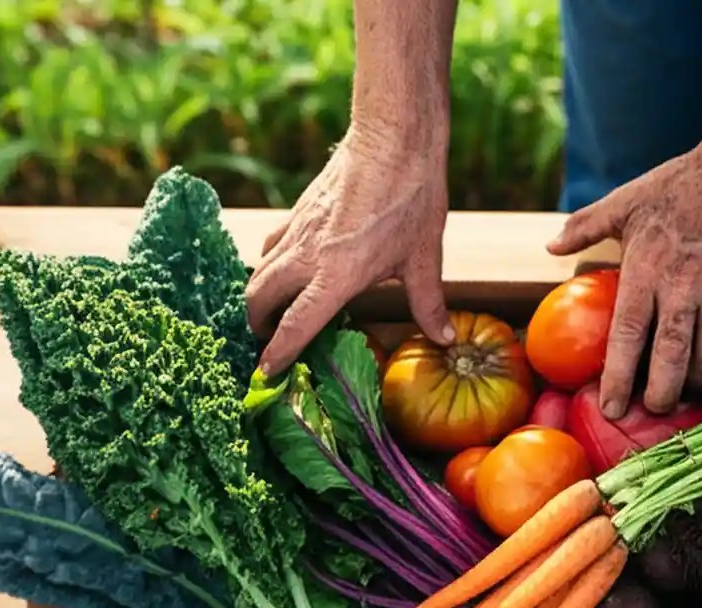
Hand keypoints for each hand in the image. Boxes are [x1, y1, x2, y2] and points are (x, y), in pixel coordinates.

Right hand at [246, 126, 453, 373]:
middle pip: (260, 298)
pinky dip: (269, 262)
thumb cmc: (412, 199)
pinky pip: (272, 244)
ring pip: (259, 270)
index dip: (278, 353)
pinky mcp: (298, 210)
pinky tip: (286, 266)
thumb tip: (444, 338)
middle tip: (269, 341)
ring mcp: (298, 230)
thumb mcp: (424, 258)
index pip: (296, 325)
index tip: (265, 373)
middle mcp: (308, 256)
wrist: (394, 140)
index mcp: (336, 276)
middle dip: (257, 325)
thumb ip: (428, 304)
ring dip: (258, 296)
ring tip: (272, 311)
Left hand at [547, 148, 701, 417]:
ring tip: (684, 394)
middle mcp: (682, 286)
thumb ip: (586, 226)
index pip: (627, 334)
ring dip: (696, 382)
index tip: (611, 405)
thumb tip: (550, 247)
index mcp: (646, 269)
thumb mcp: (626, 202)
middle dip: (660, 393)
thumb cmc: (678, 187)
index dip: (619, 376)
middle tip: (652, 411)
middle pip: (670, 356)